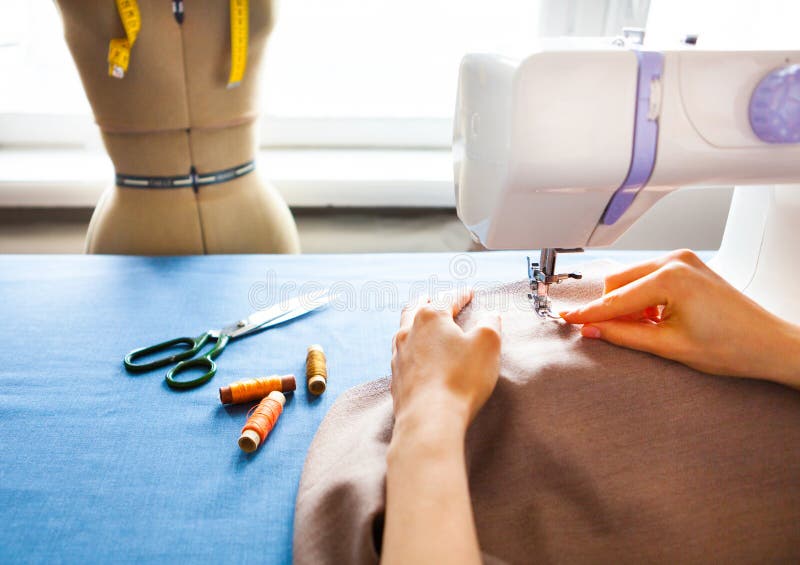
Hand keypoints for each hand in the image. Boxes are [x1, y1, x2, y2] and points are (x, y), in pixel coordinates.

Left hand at [390, 289, 501, 433]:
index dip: (461, 294)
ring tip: (421, 323)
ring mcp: (398, 355)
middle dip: (427, 301)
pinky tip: (415, 356)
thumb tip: (490, 316)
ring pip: (404, 330)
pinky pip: (401, 355)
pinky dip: (410, 348)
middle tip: (433, 297)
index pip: (448, 298)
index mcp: (430, 318)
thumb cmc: (460, 378)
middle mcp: (409, 332)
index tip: (470, 292)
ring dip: (414, 323)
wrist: (429, 419)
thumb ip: (490, 324)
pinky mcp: (396, 378)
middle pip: (416, 308)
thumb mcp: (487, 345)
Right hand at [560, 249, 799, 386]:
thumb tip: (592, 330)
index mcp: (671, 278)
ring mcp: (682, 260)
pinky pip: (648, 278)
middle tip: (607, 333)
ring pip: (631, 279)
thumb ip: (624, 335)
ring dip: (626, 304)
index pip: (616, 299)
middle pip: (618, 282)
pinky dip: (642, 299)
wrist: (770, 344)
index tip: (566, 319)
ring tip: (642, 330)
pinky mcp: (687, 266)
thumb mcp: (669, 347)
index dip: (589, 313)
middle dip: (609, 308)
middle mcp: (675, 261)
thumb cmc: (732, 347)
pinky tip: (653, 319)